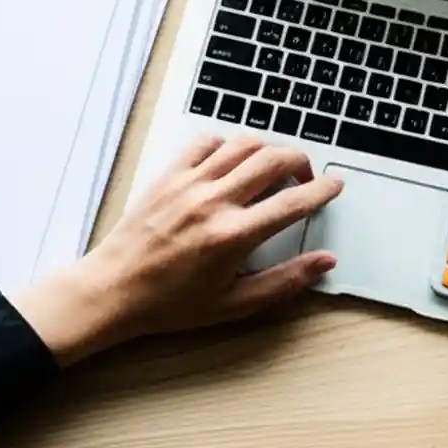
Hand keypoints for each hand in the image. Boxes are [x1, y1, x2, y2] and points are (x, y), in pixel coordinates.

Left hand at [12, 135, 342, 365]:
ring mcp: (188, 184)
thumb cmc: (170, 304)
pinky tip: (232, 161)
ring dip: (268, 149)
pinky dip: (227, 145)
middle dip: (301, 161)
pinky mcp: (168, 175)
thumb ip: (285, 282)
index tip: (334, 185)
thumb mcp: (234, 305)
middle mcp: (213, 202)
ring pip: (243, 144)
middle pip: (273, 160)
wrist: (114, 290)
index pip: (292, 203)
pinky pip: (206, 143)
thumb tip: (323, 262)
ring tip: (275, 167)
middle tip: (307, 176)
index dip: (321, 190)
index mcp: (232, 237)